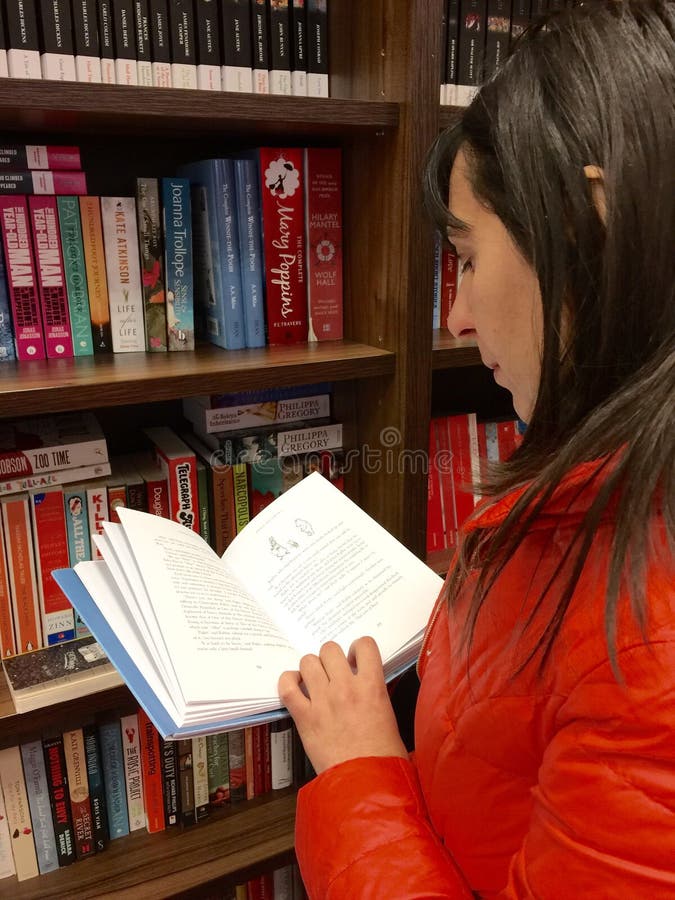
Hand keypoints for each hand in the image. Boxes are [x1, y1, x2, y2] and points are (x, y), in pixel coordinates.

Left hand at [278, 636, 408, 774]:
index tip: (356, 660)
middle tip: (334, 672)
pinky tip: (296, 687)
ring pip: (308, 662)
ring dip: (311, 668)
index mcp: (372, 686)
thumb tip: (367, 685)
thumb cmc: (384, 758)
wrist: (366, 784)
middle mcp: (346, 688)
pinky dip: (288, 682)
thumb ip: (376, 694)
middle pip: (330, 649)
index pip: (365, 645)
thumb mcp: (390, 717)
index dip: (359, 649)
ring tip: (315, 681)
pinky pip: (287, 687)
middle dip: (332, 658)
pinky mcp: (305, 718)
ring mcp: (322, 701)